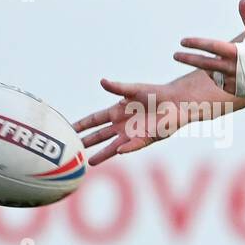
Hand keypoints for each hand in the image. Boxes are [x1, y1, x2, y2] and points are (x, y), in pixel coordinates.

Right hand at [73, 75, 231, 166]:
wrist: (177, 102)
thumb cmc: (156, 94)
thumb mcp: (134, 89)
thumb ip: (118, 87)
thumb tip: (102, 81)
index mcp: (117, 112)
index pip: (94, 119)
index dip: (81, 124)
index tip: (67, 129)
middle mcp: (122, 126)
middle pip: (100, 136)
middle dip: (86, 143)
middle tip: (71, 151)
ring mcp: (133, 134)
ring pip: (113, 147)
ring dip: (102, 154)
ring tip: (89, 163)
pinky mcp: (147, 138)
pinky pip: (135, 144)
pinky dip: (127, 147)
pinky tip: (118, 150)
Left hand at [174, 0, 244, 96]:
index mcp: (236, 52)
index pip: (210, 46)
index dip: (195, 43)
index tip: (182, 41)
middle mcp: (232, 68)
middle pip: (203, 63)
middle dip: (187, 59)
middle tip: (175, 55)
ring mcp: (232, 81)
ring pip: (211, 73)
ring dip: (208, 67)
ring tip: (216, 61)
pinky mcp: (234, 90)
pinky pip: (219, 83)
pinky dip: (218, 76)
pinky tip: (225, 72)